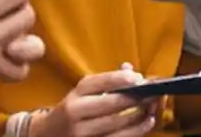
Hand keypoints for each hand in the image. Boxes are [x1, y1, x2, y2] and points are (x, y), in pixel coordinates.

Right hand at [30, 66, 157, 136]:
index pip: (98, 83)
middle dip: (135, 98)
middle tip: (152, 93)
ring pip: (116, 125)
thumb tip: (131, 71)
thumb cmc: (74, 110)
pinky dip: (136, 131)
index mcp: (76, 94)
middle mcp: (76, 112)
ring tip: (152, 108)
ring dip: (139, 116)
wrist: (48, 135)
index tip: (139, 78)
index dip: (119, 79)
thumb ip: (107, 82)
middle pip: (110, 104)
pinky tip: (147, 123)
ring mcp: (81, 133)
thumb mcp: (83, 93)